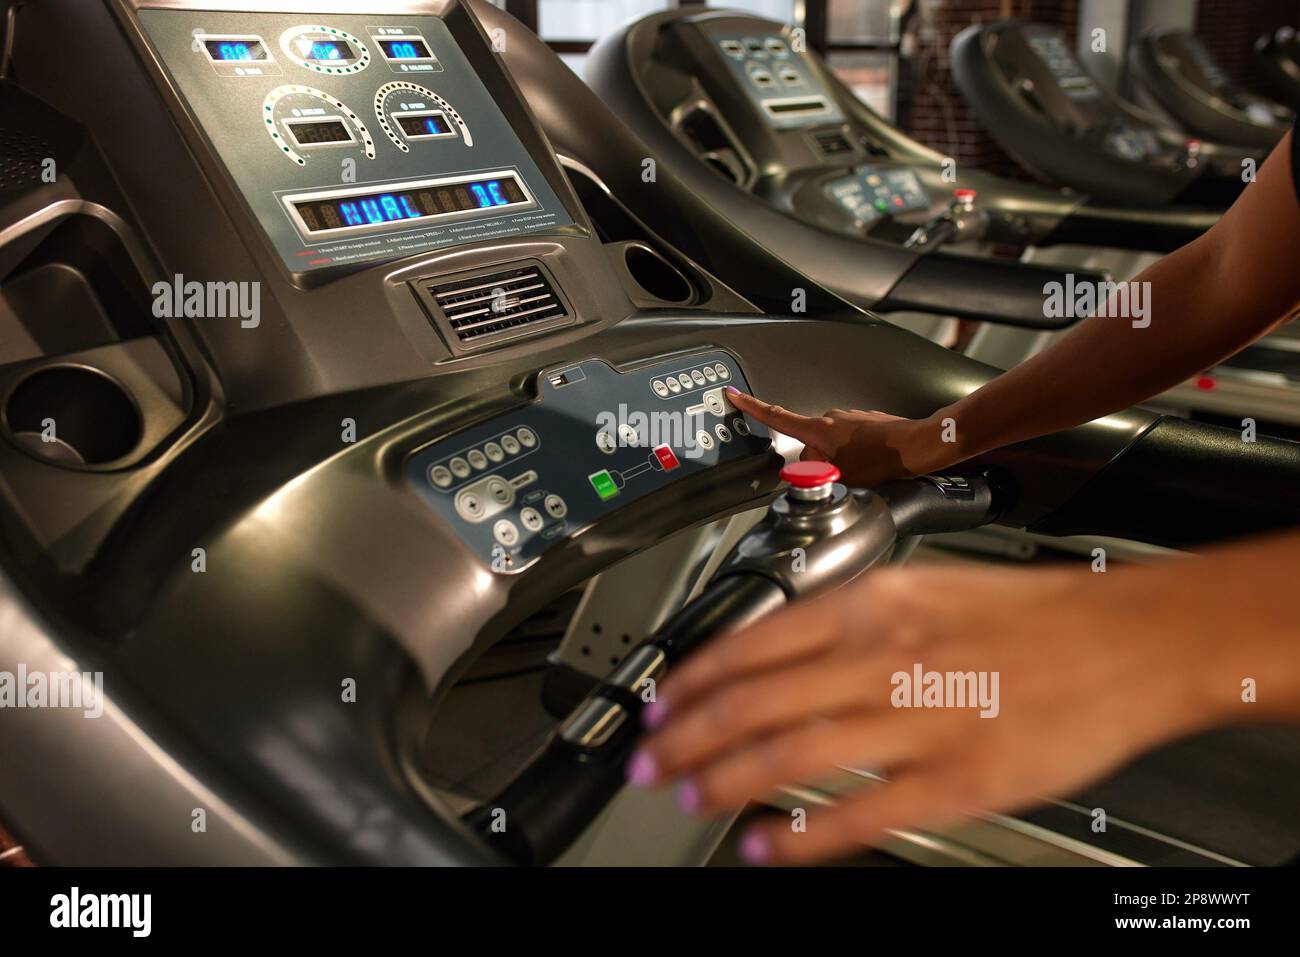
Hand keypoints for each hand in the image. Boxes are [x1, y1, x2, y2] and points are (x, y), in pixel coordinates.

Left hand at [626, 562, 1228, 864]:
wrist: (1121, 640)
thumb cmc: (1027, 614)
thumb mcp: (918, 587)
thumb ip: (843, 620)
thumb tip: (772, 653)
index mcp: (869, 605)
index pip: (747, 644)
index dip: (687, 681)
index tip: (656, 704)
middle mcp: (880, 657)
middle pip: (751, 703)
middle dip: (684, 737)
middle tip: (649, 763)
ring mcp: (917, 721)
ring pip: (789, 755)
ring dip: (726, 781)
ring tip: (689, 798)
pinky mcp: (956, 779)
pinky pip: (860, 814)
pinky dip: (801, 836)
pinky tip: (766, 847)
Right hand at [726, 388, 955, 486]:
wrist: (921, 446)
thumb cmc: (887, 459)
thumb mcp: (844, 474)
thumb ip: (818, 470)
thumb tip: (809, 469)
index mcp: (821, 429)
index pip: (777, 417)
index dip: (752, 408)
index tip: (735, 396)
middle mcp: (833, 417)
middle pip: (809, 443)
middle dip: (818, 460)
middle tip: (841, 475)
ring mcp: (851, 417)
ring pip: (831, 443)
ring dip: (840, 458)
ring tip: (864, 471)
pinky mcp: (867, 421)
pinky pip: (851, 440)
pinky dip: (857, 452)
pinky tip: (873, 463)